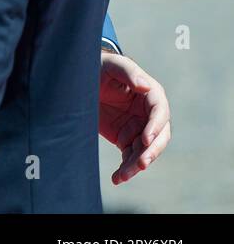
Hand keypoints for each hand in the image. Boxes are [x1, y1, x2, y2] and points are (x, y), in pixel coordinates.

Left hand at [99, 51, 171, 184]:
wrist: (83, 77)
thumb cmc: (101, 66)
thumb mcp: (113, 65)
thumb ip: (129, 73)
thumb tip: (145, 86)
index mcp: (151, 95)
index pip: (160, 112)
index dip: (155, 126)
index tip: (145, 138)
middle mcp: (149, 115)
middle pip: (158, 137)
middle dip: (151, 151)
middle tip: (141, 163)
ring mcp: (138, 128)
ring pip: (144, 151)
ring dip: (136, 165)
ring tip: (123, 176)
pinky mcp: (125, 139)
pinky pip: (129, 157)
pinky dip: (125, 169)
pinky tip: (117, 178)